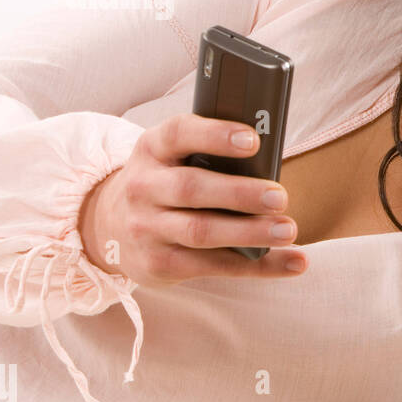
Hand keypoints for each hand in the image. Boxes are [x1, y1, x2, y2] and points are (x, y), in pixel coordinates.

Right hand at [77, 113, 307, 284]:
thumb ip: (210, 156)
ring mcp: (146, 228)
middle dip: (239, 193)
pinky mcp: (159, 264)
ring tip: (287, 229)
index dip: (216, 135)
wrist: (108, 226)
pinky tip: (293, 262)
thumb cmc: (165, 183)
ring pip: (201, 231)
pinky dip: (259, 267)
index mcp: (153, 149)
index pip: (179, 134)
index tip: (253, 140)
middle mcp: (143, 187)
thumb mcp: (172, 157)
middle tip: (280, 197)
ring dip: (249, 232)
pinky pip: (213, 267)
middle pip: (191, 189)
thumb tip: (274, 164)